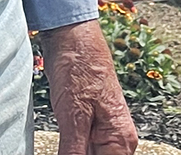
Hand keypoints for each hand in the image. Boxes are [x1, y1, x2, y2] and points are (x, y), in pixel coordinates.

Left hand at [37, 18, 137, 154]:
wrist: (72, 37)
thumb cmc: (79, 67)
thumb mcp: (73, 118)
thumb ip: (74, 154)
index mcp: (121, 141)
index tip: (68, 153)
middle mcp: (117, 140)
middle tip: (63, 147)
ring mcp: (102, 134)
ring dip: (71, 154)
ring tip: (62, 139)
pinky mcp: (87, 127)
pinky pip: (80, 151)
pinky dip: (68, 153)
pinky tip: (59, 146)